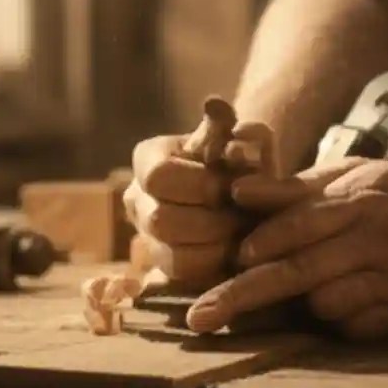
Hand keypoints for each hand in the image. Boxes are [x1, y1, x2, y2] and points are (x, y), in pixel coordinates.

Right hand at [123, 135, 243, 286]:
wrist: (250, 194)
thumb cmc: (245, 163)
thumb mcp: (249, 140)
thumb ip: (236, 128)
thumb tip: (217, 108)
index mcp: (148, 159)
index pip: (159, 176)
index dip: (200, 185)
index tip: (234, 187)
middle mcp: (137, 200)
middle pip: (161, 220)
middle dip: (212, 221)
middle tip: (245, 217)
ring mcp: (146, 237)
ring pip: (172, 256)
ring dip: (217, 247)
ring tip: (244, 234)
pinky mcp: (162, 269)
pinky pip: (185, 279)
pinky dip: (217, 267)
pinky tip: (239, 251)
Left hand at [185, 158, 387, 337]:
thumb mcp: (358, 177)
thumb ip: (296, 188)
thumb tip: (237, 191)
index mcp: (358, 200)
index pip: (298, 224)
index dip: (263, 243)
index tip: (235, 257)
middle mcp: (372, 241)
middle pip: (296, 273)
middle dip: (241, 297)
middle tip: (198, 319)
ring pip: (324, 306)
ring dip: (305, 304)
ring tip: (319, 286)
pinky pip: (354, 329)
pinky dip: (340, 322)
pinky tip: (350, 301)